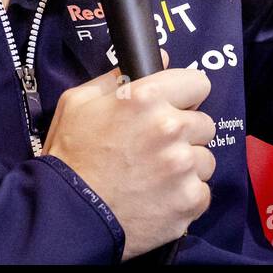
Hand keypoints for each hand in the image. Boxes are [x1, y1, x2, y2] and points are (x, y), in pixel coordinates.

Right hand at [41, 50, 216, 260]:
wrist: (68, 214)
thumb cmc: (70, 157)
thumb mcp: (79, 102)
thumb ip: (120, 76)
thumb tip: (163, 59)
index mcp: (147, 97)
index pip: (198, 82)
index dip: (186, 95)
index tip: (177, 106)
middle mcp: (170, 128)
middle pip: (204, 124)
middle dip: (185, 134)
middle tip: (156, 148)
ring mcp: (182, 166)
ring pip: (205, 160)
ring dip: (186, 167)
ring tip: (154, 176)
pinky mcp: (189, 200)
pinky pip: (202, 192)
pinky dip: (184, 197)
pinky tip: (158, 198)